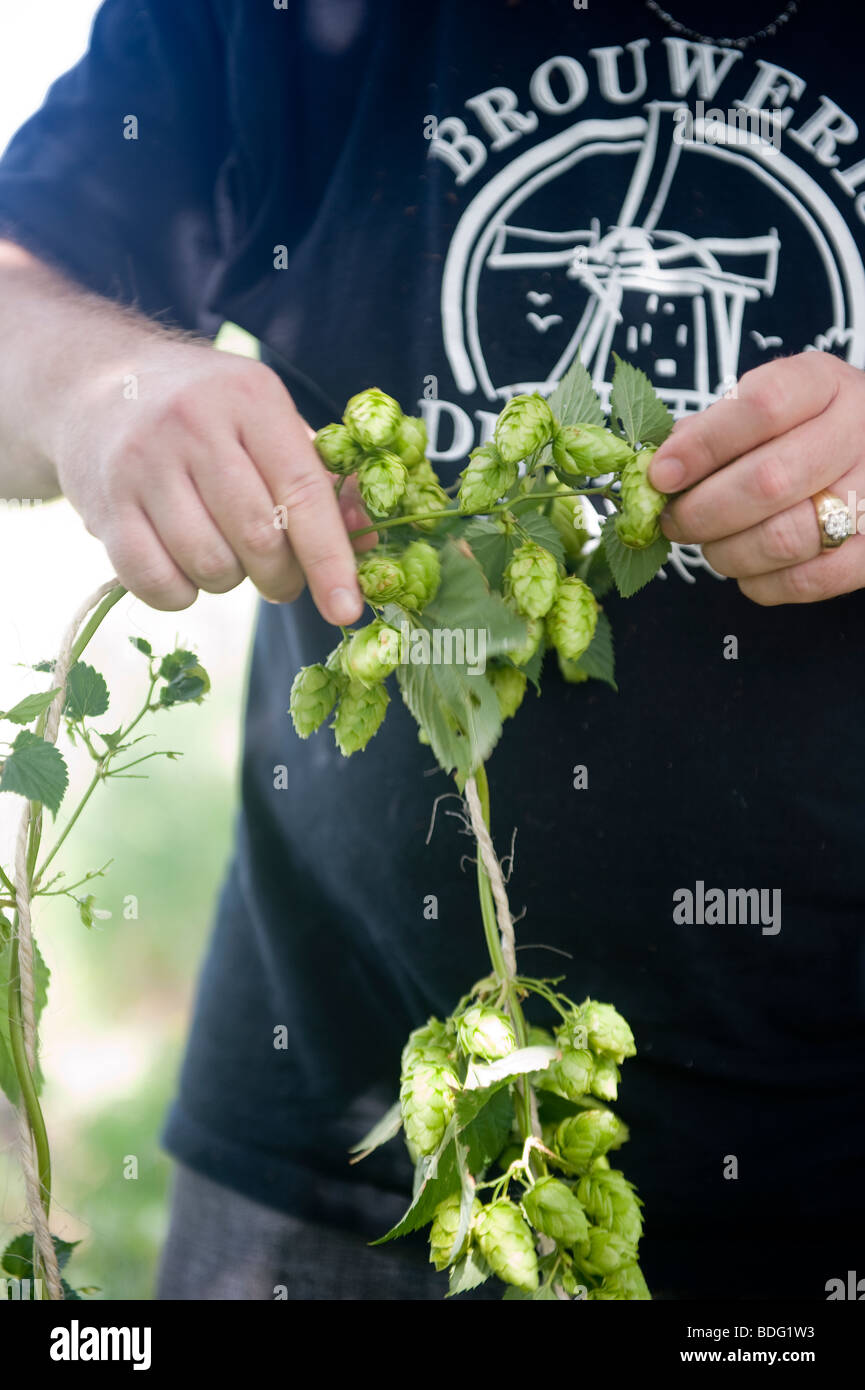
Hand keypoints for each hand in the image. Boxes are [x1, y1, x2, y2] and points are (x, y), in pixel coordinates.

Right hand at [57, 338, 374, 617]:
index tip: (347, 609)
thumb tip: (370, 542)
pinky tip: (181, 564)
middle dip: (281, 578)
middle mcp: (193, 422)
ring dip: (228, 581)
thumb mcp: (266, 421)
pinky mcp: (104, 504)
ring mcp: (141, 462)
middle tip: (279, 576)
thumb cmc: (205, 412)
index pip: (303, 493)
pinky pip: (156, 582)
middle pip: (259, 540)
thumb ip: (321, 479)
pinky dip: (181, 592)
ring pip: (210, 565)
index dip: (330, 560)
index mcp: (251, 397)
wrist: (96, 384)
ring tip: (222, 552)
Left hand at [647, 352, 863, 604]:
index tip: (660, 474)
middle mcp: (859, 433)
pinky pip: (807, 581)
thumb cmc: (802, 431)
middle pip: (768, 480)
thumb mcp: (766, 404)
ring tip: (711, 545)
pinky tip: (747, 570)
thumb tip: (657, 469)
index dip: (702, 445)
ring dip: (727, 552)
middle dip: (702, 511)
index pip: (761, 406)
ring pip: (784, 539)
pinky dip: (761, 584)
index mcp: (824, 384)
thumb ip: (712, 429)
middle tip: (673, 522)